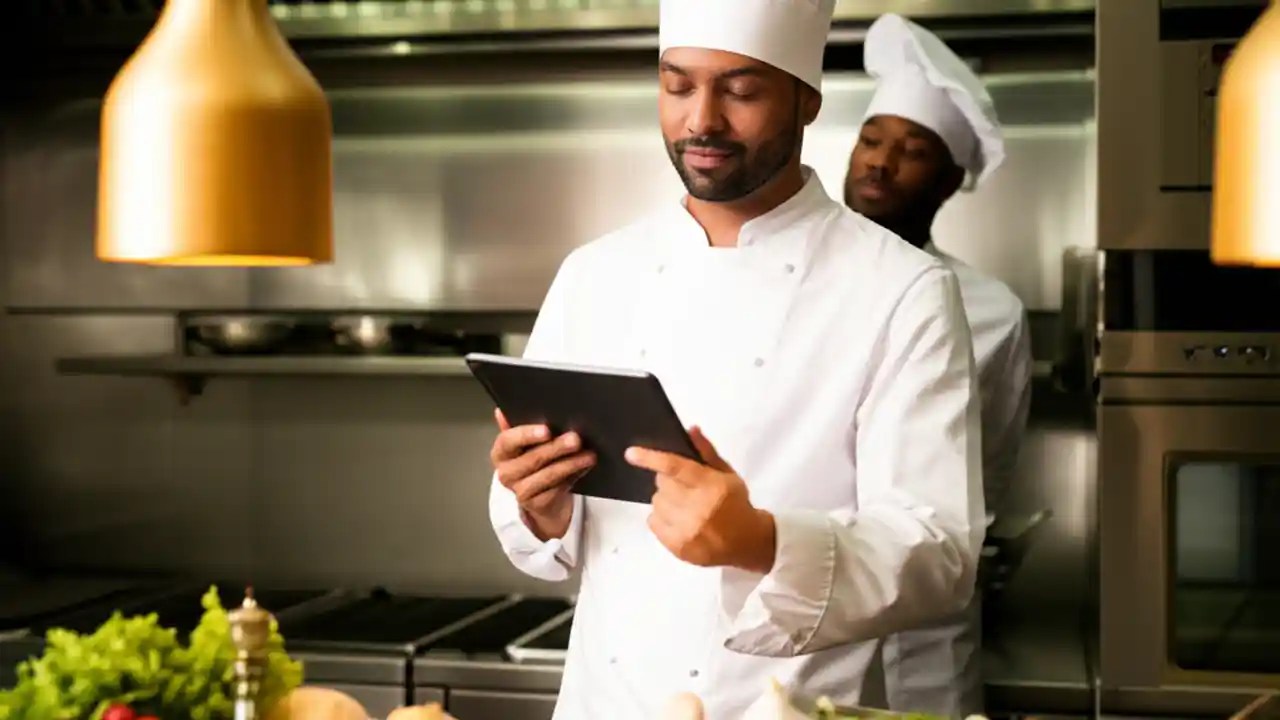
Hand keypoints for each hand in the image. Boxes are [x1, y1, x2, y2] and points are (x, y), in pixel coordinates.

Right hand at [490, 408, 595, 540]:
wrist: (540, 496)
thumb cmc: (534, 461)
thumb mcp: (526, 442)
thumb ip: (517, 425)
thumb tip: (502, 411)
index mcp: (501, 452)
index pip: (507, 441)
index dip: (526, 435)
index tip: (547, 430)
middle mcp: (506, 473)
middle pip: (532, 459)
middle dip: (556, 448)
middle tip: (576, 439)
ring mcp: (520, 491)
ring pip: (547, 475)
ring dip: (570, 464)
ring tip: (588, 455)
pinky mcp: (537, 505)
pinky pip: (558, 489)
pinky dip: (573, 476)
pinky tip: (585, 467)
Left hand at [625, 427, 775, 573]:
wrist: (747, 542)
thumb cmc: (736, 503)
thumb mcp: (728, 474)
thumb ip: (707, 452)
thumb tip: (690, 430)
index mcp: (711, 486)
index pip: (675, 467)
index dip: (651, 458)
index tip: (631, 453)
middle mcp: (698, 508)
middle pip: (662, 484)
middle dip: (668, 481)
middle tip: (683, 486)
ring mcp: (687, 529)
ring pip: (656, 502)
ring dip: (665, 500)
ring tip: (683, 505)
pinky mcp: (678, 546)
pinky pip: (652, 521)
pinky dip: (661, 517)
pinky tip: (678, 519)